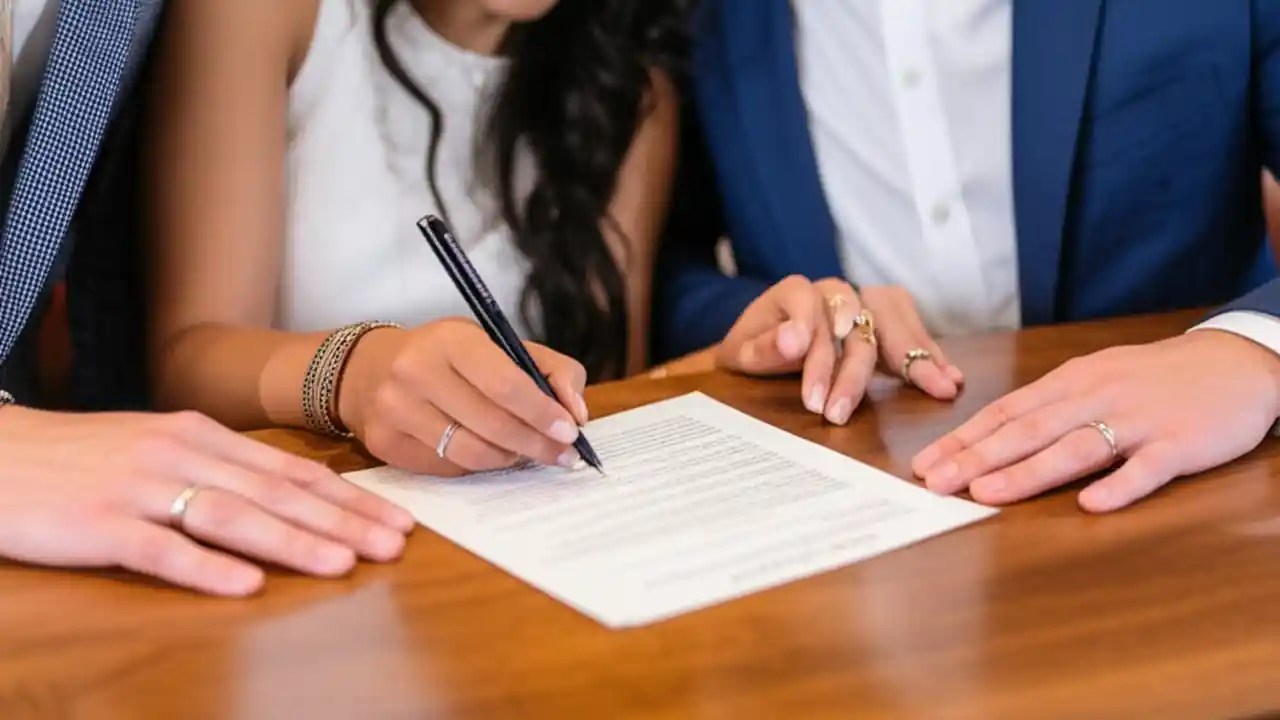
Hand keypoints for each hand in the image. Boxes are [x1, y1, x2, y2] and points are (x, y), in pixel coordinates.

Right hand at [0, 408, 414, 596]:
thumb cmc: (84, 456)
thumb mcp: (159, 447)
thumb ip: (218, 468)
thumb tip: (287, 495)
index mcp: (200, 437)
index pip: (290, 472)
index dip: (348, 498)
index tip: (396, 519)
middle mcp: (180, 456)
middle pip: (274, 492)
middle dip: (340, 521)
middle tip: (392, 546)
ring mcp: (139, 488)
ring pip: (229, 516)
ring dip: (290, 541)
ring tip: (341, 564)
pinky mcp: (99, 524)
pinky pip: (160, 549)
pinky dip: (205, 567)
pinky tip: (245, 585)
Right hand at [338, 319, 588, 475]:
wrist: (371, 370)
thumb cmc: (449, 357)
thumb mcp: (498, 344)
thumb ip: (549, 370)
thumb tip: (577, 414)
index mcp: (450, 340)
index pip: (506, 384)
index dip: (543, 413)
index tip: (571, 431)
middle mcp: (415, 372)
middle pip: (492, 425)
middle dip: (537, 444)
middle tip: (562, 455)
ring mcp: (395, 411)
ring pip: (471, 454)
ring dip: (510, 459)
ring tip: (528, 453)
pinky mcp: (386, 445)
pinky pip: (448, 468)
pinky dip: (478, 465)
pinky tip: (488, 452)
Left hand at [718, 276, 963, 423]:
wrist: (765, 340)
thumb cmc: (755, 347)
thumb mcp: (740, 352)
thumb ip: (762, 347)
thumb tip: (792, 341)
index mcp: (796, 291)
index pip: (806, 305)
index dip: (807, 341)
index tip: (806, 385)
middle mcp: (835, 292)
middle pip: (854, 321)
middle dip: (851, 371)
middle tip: (840, 413)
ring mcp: (864, 303)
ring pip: (892, 321)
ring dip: (916, 357)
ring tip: (939, 389)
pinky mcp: (885, 320)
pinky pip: (912, 330)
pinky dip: (930, 354)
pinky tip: (949, 378)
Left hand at [913, 331, 1279, 511]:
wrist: (1238, 362)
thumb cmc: (1155, 377)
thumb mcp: (1096, 378)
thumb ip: (1050, 405)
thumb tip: (992, 434)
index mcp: (1073, 382)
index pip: (1007, 412)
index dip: (964, 438)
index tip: (925, 463)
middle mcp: (1099, 397)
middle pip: (1030, 430)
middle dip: (977, 457)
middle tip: (936, 482)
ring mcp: (1140, 420)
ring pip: (1077, 448)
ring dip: (1028, 471)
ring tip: (986, 492)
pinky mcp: (1182, 444)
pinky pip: (1148, 468)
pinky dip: (1119, 487)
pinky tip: (1091, 505)